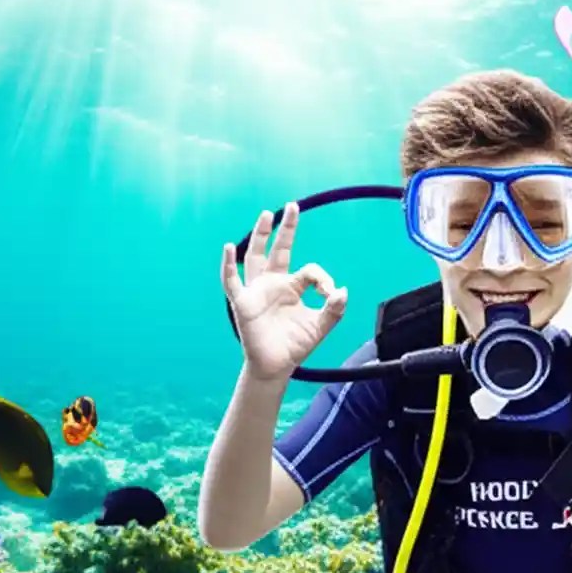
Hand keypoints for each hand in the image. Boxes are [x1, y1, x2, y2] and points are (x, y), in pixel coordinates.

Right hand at [221, 202, 347, 381]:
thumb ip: (334, 310)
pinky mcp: (242, 302)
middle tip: (293, 206)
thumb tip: (342, 290)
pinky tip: (229, 248)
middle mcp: (274, 283)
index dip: (323, 277)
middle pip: (279, 249)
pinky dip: (228, 265)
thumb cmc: (295, 345)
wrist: (276, 366)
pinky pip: (231, 281)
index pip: (309, 269)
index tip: (330, 294)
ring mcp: (257, 290)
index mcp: (292, 286)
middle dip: (286, 228)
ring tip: (266, 215)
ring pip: (255, 256)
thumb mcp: (321, 326)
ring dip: (261, 236)